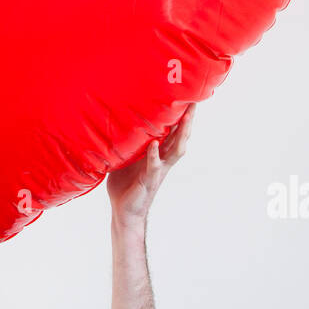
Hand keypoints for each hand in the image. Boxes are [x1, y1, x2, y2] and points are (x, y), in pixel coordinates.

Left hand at [106, 105, 192, 227]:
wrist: (123, 211)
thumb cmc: (124, 184)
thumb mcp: (125, 158)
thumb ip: (127, 142)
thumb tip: (115, 121)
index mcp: (158, 153)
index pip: (173, 132)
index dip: (181, 116)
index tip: (187, 98)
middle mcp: (163, 160)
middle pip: (181, 137)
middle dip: (188, 120)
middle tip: (193, 102)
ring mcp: (158, 170)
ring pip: (175, 151)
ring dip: (180, 134)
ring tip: (184, 118)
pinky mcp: (148, 180)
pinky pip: (154, 166)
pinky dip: (154, 155)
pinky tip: (154, 145)